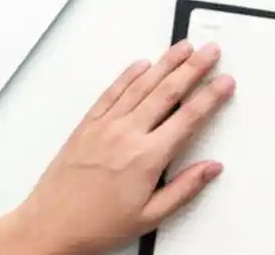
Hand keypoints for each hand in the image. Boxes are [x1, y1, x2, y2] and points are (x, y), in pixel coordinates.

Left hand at [0, 41, 234, 254]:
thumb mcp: (150, 217)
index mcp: (147, 158)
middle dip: (193, 67)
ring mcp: (105, 126)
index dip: (211, 96)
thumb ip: (184, 189)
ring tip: (182, 48)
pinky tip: (141, 65)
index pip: (189, 118)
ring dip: (165, 63)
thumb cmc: (96, 225)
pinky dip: (128, 75)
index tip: (224, 82)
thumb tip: (210, 169)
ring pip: (141, 85)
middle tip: (210, 51)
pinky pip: (111, 92)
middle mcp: (127, 135)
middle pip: (168, 92)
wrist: (49, 227)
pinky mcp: (87, 125)